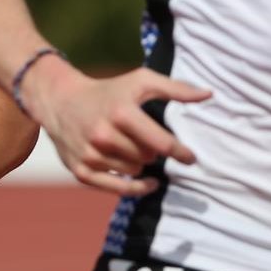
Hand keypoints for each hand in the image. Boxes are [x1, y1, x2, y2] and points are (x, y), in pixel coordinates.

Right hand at [24, 58, 209, 195]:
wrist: (61, 101)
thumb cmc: (108, 91)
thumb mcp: (140, 81)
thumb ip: (175, 89)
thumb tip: (208, 94)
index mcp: (122, 113)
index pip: (161, 143)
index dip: (180, 152)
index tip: (191, 158)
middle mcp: (104, 136)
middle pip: (148, 158)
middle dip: (152, 151)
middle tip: (145, 140)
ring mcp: (91, 155)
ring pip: (134, 172)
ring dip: (139, 164)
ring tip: (131, 148)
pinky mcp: (81, 171)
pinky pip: (117, 189)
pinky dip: (135, 188)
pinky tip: (147, 182)